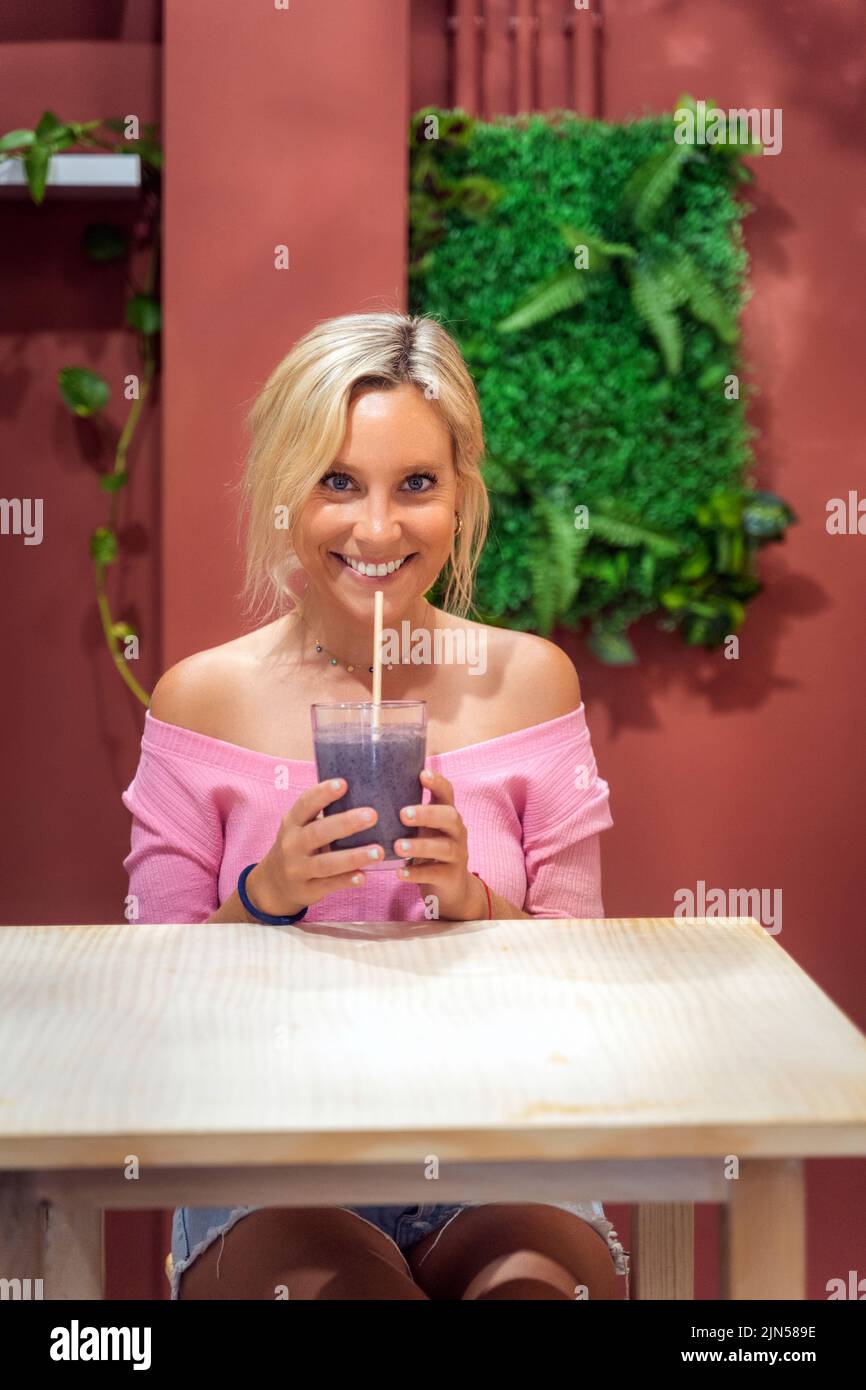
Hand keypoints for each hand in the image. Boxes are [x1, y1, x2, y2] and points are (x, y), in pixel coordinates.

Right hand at [246, 779, 382, 917]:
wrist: (273, 885)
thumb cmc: (297, 846)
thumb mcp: (300, 828)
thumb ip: (321, 814)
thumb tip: (361, 791)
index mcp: (292, 823)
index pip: (305, 804)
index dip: (323, 793)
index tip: (343, 783)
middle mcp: (292, 844)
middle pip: (319, 832)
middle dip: (346, 823)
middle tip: (372, 815)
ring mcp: (298, 869)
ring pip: (326, 863)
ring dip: (353, 856)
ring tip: (378, 852)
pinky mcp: (307, 889)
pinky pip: (328, 885)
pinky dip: (346, 880)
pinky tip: (363, 876)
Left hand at [393, 768, 487, 921]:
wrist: (451, 889)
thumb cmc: (428, 851)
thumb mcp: (423, 830)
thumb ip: (407, 814)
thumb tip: (369, 790)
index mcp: (446, 815)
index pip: (447, 793)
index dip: (437, 782)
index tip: (422, 774)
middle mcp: (456, 832)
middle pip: (450, 817)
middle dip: (427, 814)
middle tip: (403, 814)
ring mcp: (457, 855)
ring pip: (444, 847)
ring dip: (420, 846)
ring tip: (398, 847)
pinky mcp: (452, 877)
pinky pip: (436, 874)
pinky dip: (417, 873)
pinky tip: (399, 873)